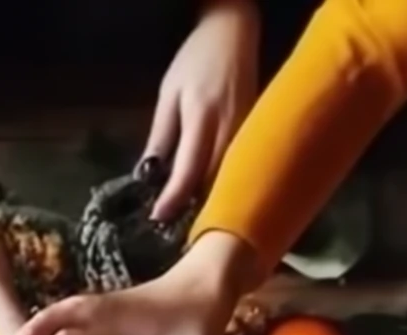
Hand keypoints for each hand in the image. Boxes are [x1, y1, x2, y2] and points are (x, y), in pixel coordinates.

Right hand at [20, 232, 251, 334]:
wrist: (209, 278)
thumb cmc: (200, 320)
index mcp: (122, 317)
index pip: (78, 327)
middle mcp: (108, 307)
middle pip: (64, 318)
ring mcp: (106, 304)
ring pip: (65, 313)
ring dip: (42, 330)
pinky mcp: (107, 307)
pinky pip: (73, 314)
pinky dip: (54, 326)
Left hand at [145, 0, 259, 222]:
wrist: (235, 32)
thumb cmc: (195, 61)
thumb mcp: (168, 95)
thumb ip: (161, 137)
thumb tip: (149, 176)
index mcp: (203, 116)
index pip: (188, 169)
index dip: (173, 198)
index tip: (158, 218)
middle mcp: (230, 128)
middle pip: (212, 182)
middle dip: (191, 208)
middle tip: (170, 229)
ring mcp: (247, 133)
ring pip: (228, 179)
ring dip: (209, 201)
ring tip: (187, 221)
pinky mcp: (257, 135)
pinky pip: (238, 168)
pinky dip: (223, 186)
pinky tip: (210, 198)